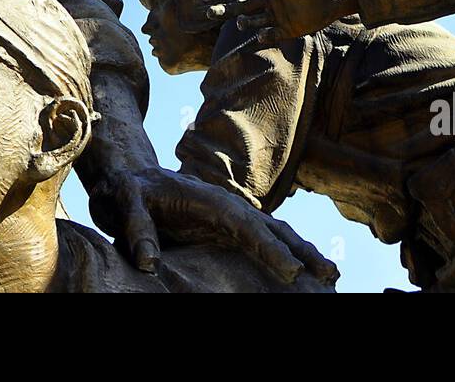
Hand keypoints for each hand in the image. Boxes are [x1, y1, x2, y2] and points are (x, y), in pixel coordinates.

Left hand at [89, 164, 337, 284]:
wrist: (131, 180)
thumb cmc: (128, 190)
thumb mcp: (124, 202)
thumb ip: (136, 227)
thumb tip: (149, 263)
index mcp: (210, 199)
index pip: (247, 226)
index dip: (271, 249)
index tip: (292, 271)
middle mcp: (229, 207)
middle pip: (273, 229)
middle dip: (302, 250)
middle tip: (330, 274)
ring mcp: (231, 219)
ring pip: (275, 235)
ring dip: (302, 252)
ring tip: (330, 274)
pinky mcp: (228, 231)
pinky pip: (263, 244)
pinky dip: (286, 254)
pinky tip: (302, 272)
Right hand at [205, 0, 355, 45]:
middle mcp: (270, 2)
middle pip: (243, 6)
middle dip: (226, 8)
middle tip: (210, 11)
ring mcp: (278, 17)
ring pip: (254, 21)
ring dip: (245, 22)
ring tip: (239, 22)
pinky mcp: (288, 30)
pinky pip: (271, 36)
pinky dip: (264, 36)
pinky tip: (259, 35)